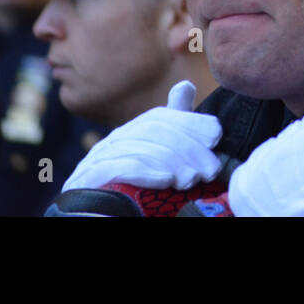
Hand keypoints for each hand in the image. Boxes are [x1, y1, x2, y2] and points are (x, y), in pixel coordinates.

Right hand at [61, 81, 222, 191]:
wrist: (105, 217)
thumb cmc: (138, 196)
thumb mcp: (162, 162)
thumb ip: (174, 128)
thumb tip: (185, 86)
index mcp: (128, 135)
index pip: (160, 118)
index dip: (190, 122)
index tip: (216, 136)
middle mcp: (110, 144)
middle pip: (151, 130)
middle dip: (187, 147)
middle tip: (210, 169)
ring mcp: (95, 161)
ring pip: (138, 148)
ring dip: (171, 162)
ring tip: (193, 178)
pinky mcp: (87, 181)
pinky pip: (117, 168)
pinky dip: (145, 172)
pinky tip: (166, 180)